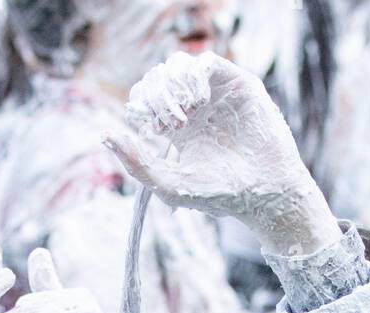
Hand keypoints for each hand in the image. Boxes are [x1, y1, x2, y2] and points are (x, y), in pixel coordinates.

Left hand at [104, 51, 339, 255]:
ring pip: (178, 65)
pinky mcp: (236, 83)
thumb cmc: (221, 194)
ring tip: (182, 114)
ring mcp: (215, 93)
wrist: (265, 193)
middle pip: (157, 79)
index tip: (149, 127)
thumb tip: (105, 134)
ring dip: (171, 85)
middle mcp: (194, 107)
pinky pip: (204, 62)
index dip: (140, 105)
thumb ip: (137, 164)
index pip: (145, 99)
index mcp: (177, 128)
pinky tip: (196, 102)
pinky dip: (192, 77)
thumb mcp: (170, 185)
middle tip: (166, 122)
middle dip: (154, 95)